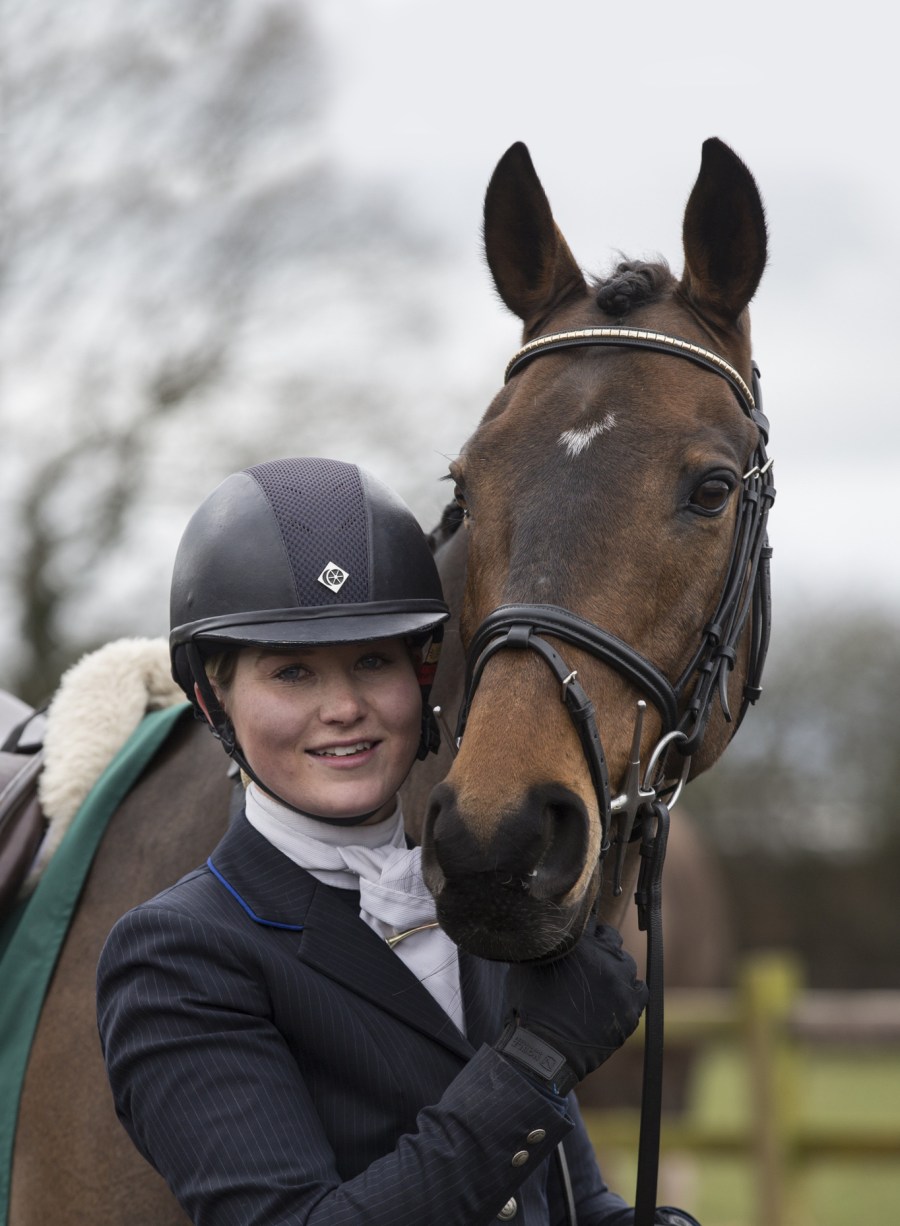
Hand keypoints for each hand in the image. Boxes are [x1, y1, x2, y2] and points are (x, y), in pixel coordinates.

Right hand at [497, 923, 646, 1091]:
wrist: (545, 1050)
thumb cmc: (531, 1008)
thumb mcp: (529, 966)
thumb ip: (545, 945)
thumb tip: (545, 934)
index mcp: (580, 943)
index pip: (589, 921)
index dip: (583, 928)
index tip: (580, 936)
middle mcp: (604, 958)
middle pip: (612, 938)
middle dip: (602, 945)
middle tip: (591, 960)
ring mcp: (620, 983)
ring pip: (627, 964)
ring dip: (616, 969)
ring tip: (602, 983)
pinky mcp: (630, 1008)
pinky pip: (641, 991)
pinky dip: (631, 991)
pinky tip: (617, 997)